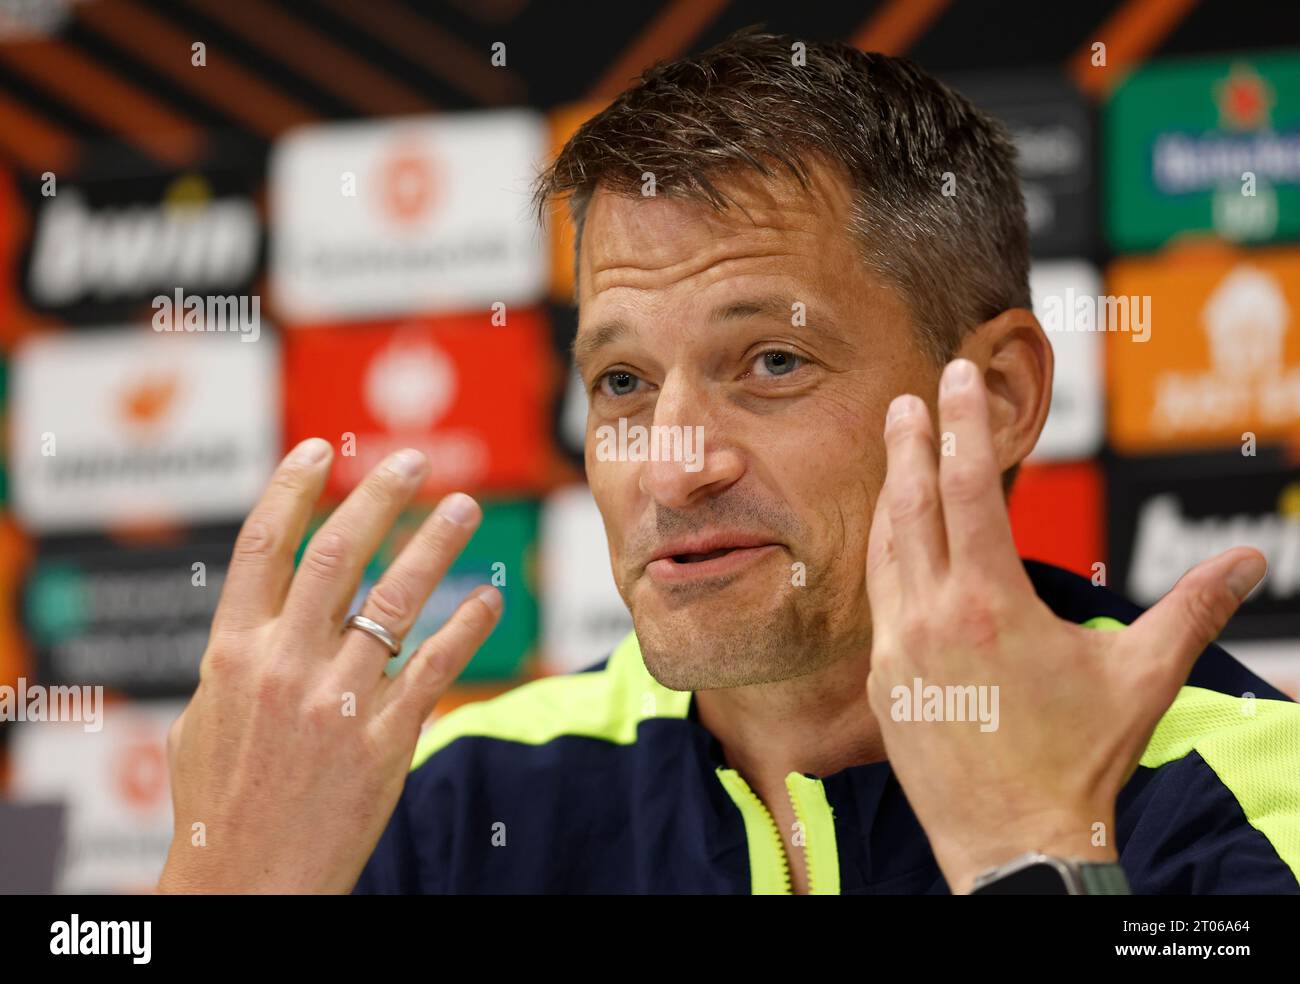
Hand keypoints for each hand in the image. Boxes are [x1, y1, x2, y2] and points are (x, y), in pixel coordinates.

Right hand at [157, 438, 501, 892]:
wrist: (247, 885)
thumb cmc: (219, 805)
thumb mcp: (204, 721)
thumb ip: (237, 659)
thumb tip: (264, 613)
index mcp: (231, 654)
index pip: (262, 548)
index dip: (290, 490)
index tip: (319, 451)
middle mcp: (284, 667)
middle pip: (338, 556)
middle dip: (378, 498)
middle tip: (414, 461)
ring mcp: (338, 703)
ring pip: (397, 600)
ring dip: (435, 545)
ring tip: (465, 507)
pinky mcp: (386, 740)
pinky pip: (436, 666)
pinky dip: (468, 625)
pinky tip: (489, 597)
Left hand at [864, 358, 1265, 894]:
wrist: (1015, 843)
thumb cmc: (1081, 761)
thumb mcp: (1142, 677)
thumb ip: (1191, 610)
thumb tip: (1246, 561)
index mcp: (991, 603)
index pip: (968, 490)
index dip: (961, 428)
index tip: (952, 381)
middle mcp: (932, 617)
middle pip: (910, 507)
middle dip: (910, 445)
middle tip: (907, 399)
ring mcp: (899, 650)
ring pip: (886, 552)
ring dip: (891, 498)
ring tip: (897, 457)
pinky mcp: (884, 680)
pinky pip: (881, 601)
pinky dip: (887, 560)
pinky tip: (895, 544)